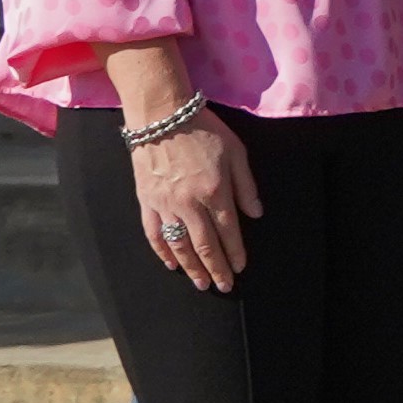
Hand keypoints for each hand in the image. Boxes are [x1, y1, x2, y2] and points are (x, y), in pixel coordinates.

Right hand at [131, 114, 262, 292]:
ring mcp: (165, 204)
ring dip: (190, 267)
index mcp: (215, 191)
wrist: (161, 115)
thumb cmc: (205, 131)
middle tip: (224, 287)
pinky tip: (171, 264)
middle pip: (204, 244)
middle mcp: (189, 202)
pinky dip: (162, 251)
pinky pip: (154, 233)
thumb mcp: (237, 152)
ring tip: (200, 283)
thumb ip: (246, 186)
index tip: (241, 268)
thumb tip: (256, 215)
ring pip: (178, 244)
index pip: (228, 231)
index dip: (235, 253)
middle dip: (216, 268)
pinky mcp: (146, 201)